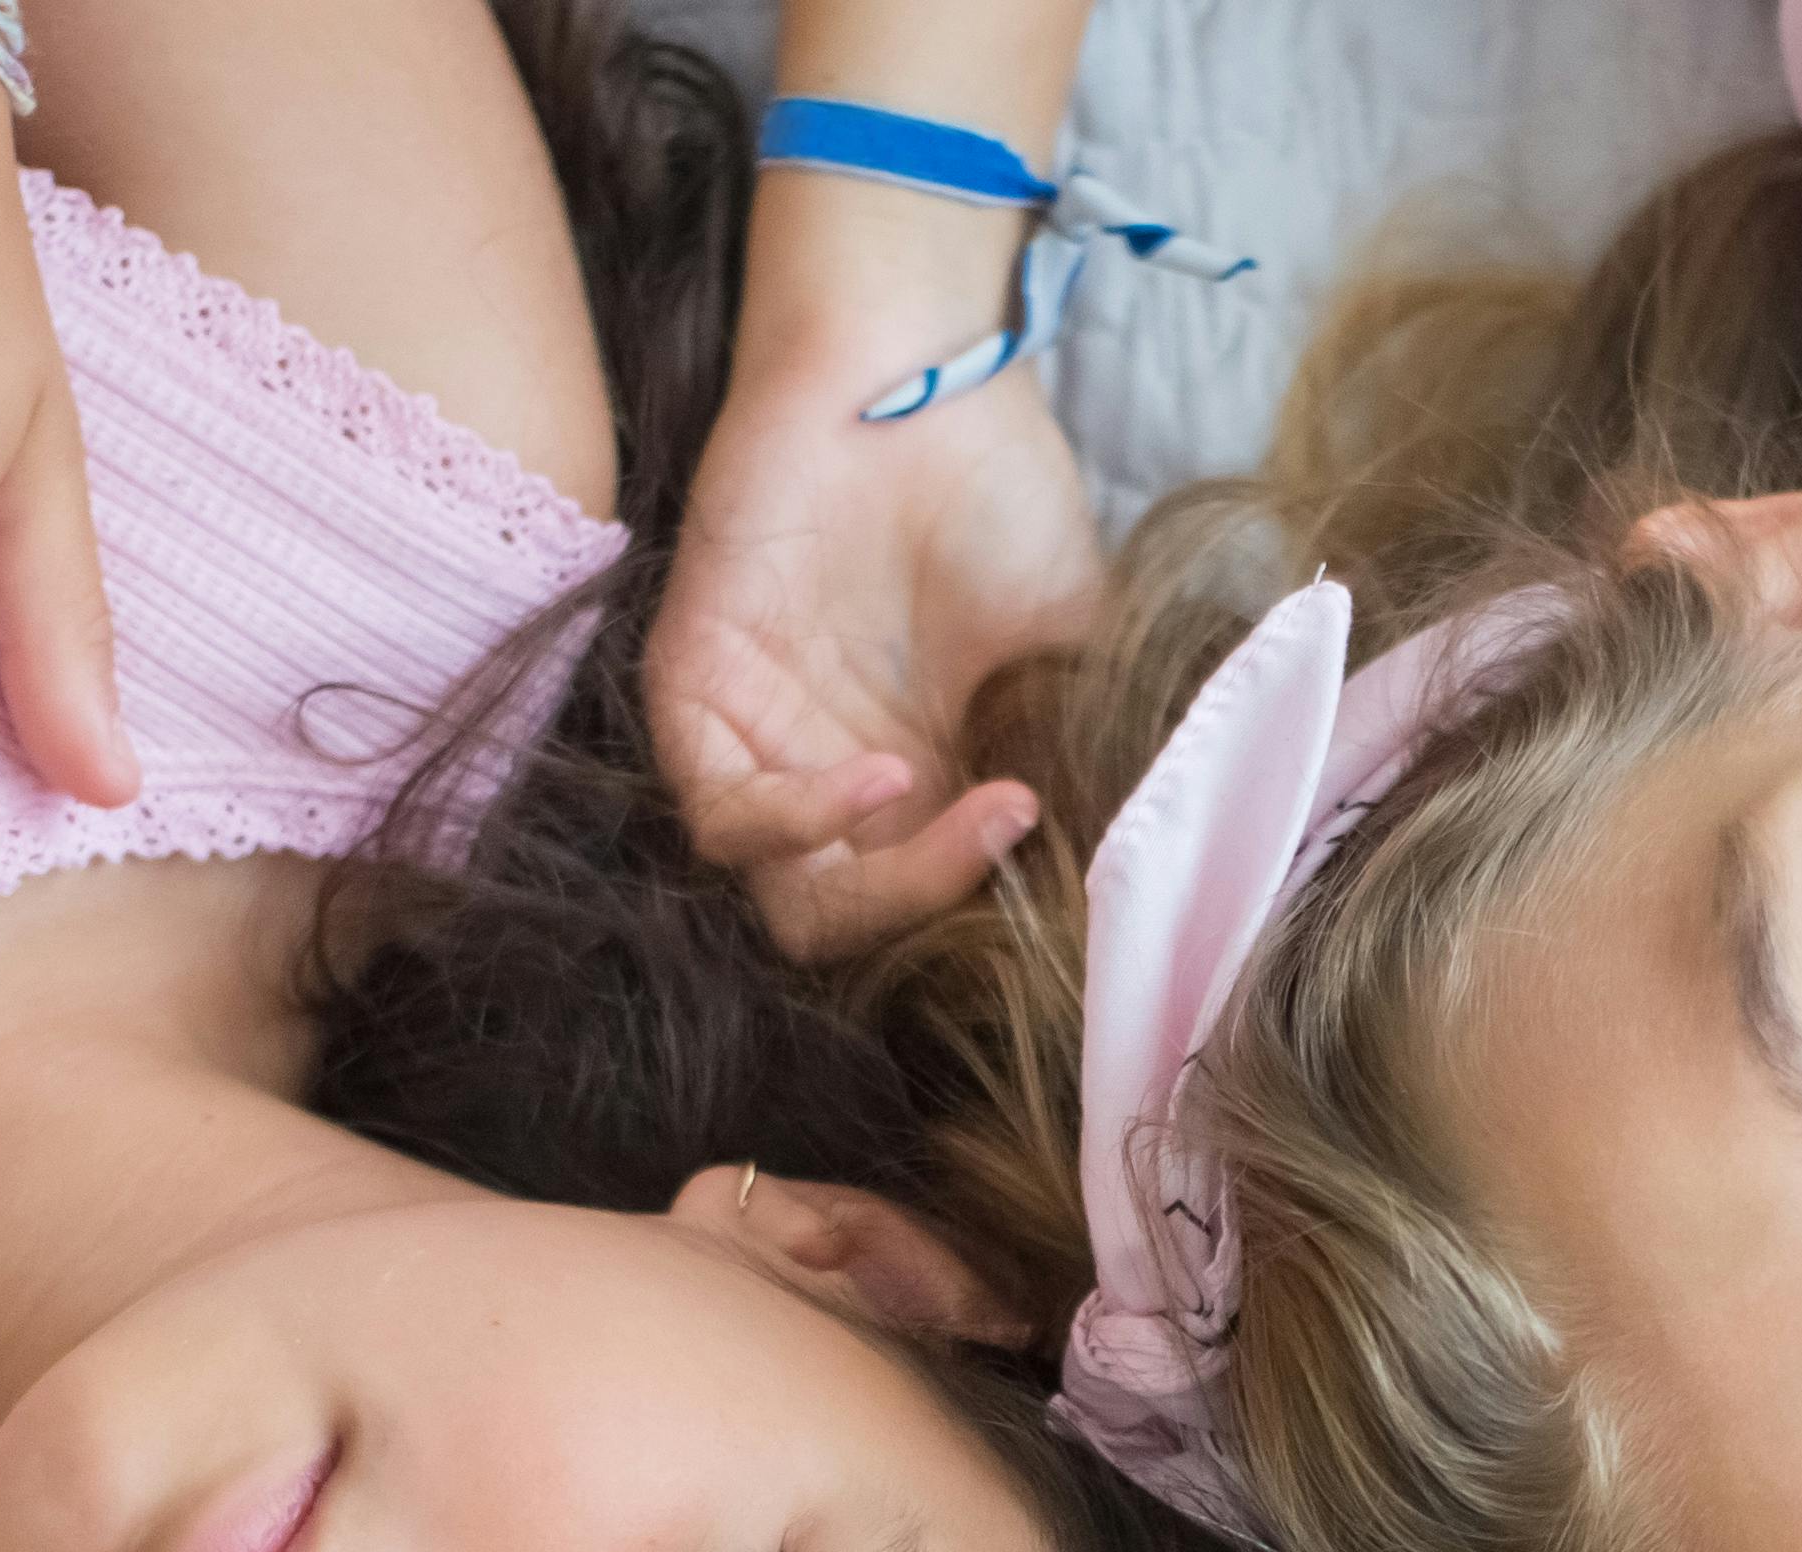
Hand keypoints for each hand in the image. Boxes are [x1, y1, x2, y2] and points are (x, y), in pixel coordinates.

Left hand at [646, 358, 1095, 957]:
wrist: (919, 371)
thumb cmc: (1000, 496)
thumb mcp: (1071, 655)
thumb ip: (1077, 765)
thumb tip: (1105, 878)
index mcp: (924, 790)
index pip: (933, 916)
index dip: (995, 912)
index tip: (1071, 855)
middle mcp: (839, 784)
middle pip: (853, 928)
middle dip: (934, 912)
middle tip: (1009, 838)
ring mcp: (764, 746)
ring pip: (788, 900)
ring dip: (882, 888)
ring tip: (971, 811)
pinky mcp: (697, 695)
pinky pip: (722, 817)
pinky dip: (800, 824)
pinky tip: (881, 776)